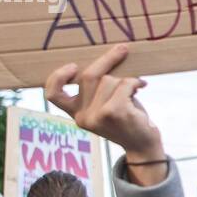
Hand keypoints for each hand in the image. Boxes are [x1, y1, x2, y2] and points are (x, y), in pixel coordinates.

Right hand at [44, 44, 163, 162]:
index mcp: (77, 114)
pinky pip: (124, 84)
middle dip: (107, 60)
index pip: (53, 95)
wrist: (143, 147)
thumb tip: (107, 58)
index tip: (74, 66)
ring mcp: (97, 116)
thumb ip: (98, 91)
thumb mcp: (106, 107)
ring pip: (109, 80)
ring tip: (134, 88)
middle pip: (88, 76)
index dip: (57, 77)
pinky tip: (141, 87)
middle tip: (122, 49)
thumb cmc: (127, 121)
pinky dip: (135, 82)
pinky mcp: (114, 113)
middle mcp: (83, 117)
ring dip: (126, 80)